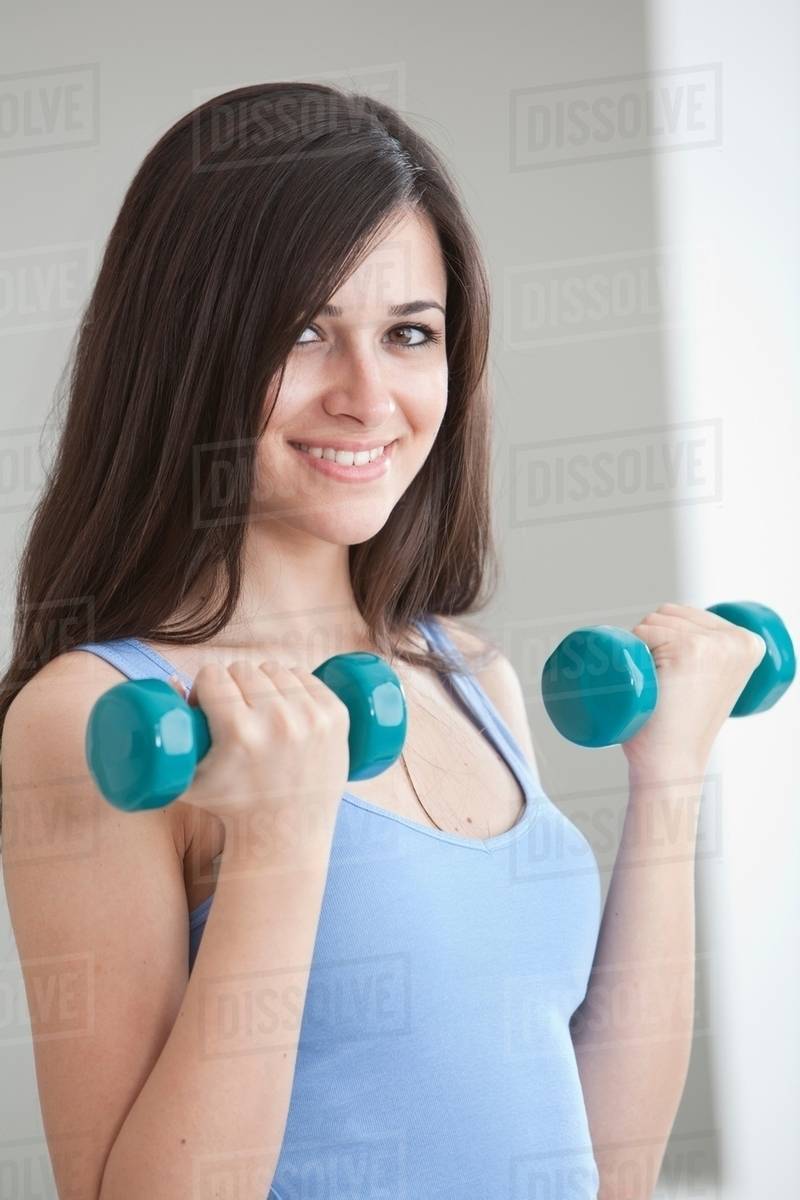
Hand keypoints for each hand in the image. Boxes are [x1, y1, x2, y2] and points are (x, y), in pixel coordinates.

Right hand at [164, 661, 350, 836]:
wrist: (287, 833)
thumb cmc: (231, 806)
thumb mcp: (189, 778)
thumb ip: (172, 732)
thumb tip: (172, 683)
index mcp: (239, 733)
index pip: (213, 675)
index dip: (205, 687)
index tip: (208, 703)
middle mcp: (277, 721)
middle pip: (243, 669)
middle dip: (233, 685)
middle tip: (235, 710)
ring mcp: (311, 718)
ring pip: (275, 669)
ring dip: (264, 683)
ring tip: (261, 710)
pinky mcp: (336, 716)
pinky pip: (307, 677)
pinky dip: (295, 685)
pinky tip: (288, 705)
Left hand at [622, 602, 766, 780]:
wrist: (672, 762)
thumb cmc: (680, 725)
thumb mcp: (711, 680)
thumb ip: (710, 652)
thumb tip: (683, 623)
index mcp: (748, 643)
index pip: (684, 613)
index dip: (663, 636)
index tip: (676, 677)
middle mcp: (737, 639)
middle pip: (667, 613)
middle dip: (650, 640)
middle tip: (664, 685)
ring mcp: (714, 644)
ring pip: (652, 620)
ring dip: (640, 646)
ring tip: (659, 685)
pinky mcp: (689, 650)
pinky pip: (642, 631)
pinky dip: (633, 650)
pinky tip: (651, 680)